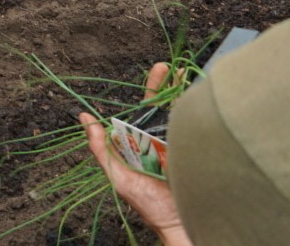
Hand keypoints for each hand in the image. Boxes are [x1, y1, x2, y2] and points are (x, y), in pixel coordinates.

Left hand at [78, 62, 193, 245]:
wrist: (180, 224)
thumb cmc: (149, 205)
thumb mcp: (119, 176)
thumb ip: (101, 148)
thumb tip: (84, 118)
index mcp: (145, 142)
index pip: (148, 109)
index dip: (153, 89)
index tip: (159, 69)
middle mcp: (165, 141)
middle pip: (168, 108)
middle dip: (171, 85)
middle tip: (173, 66)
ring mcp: (183, 146)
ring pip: (184, 116)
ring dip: (187, 95)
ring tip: (188, 74)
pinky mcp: (199, 154)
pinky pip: (200, 131)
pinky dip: (202, 115)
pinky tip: (204, 100)